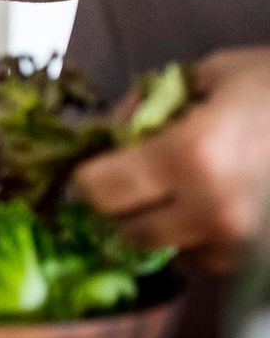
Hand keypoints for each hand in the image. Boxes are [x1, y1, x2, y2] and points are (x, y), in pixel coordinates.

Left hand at [74, 47, 269, 273]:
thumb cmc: (269, 84)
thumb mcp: (199, 76)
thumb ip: (142, 106)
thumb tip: (103, 135)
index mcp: (192, 157)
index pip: (103, 191)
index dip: (86, 177)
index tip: (88, 164)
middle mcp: (214, 210)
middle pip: (128, 231)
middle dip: (117, 205)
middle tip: (123, 177)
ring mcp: (242, 244)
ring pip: (165, 251)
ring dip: (157, 223)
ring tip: (173, 186)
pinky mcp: (258, 261)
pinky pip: (204, 259)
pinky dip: (192, 237)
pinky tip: (204, 201)